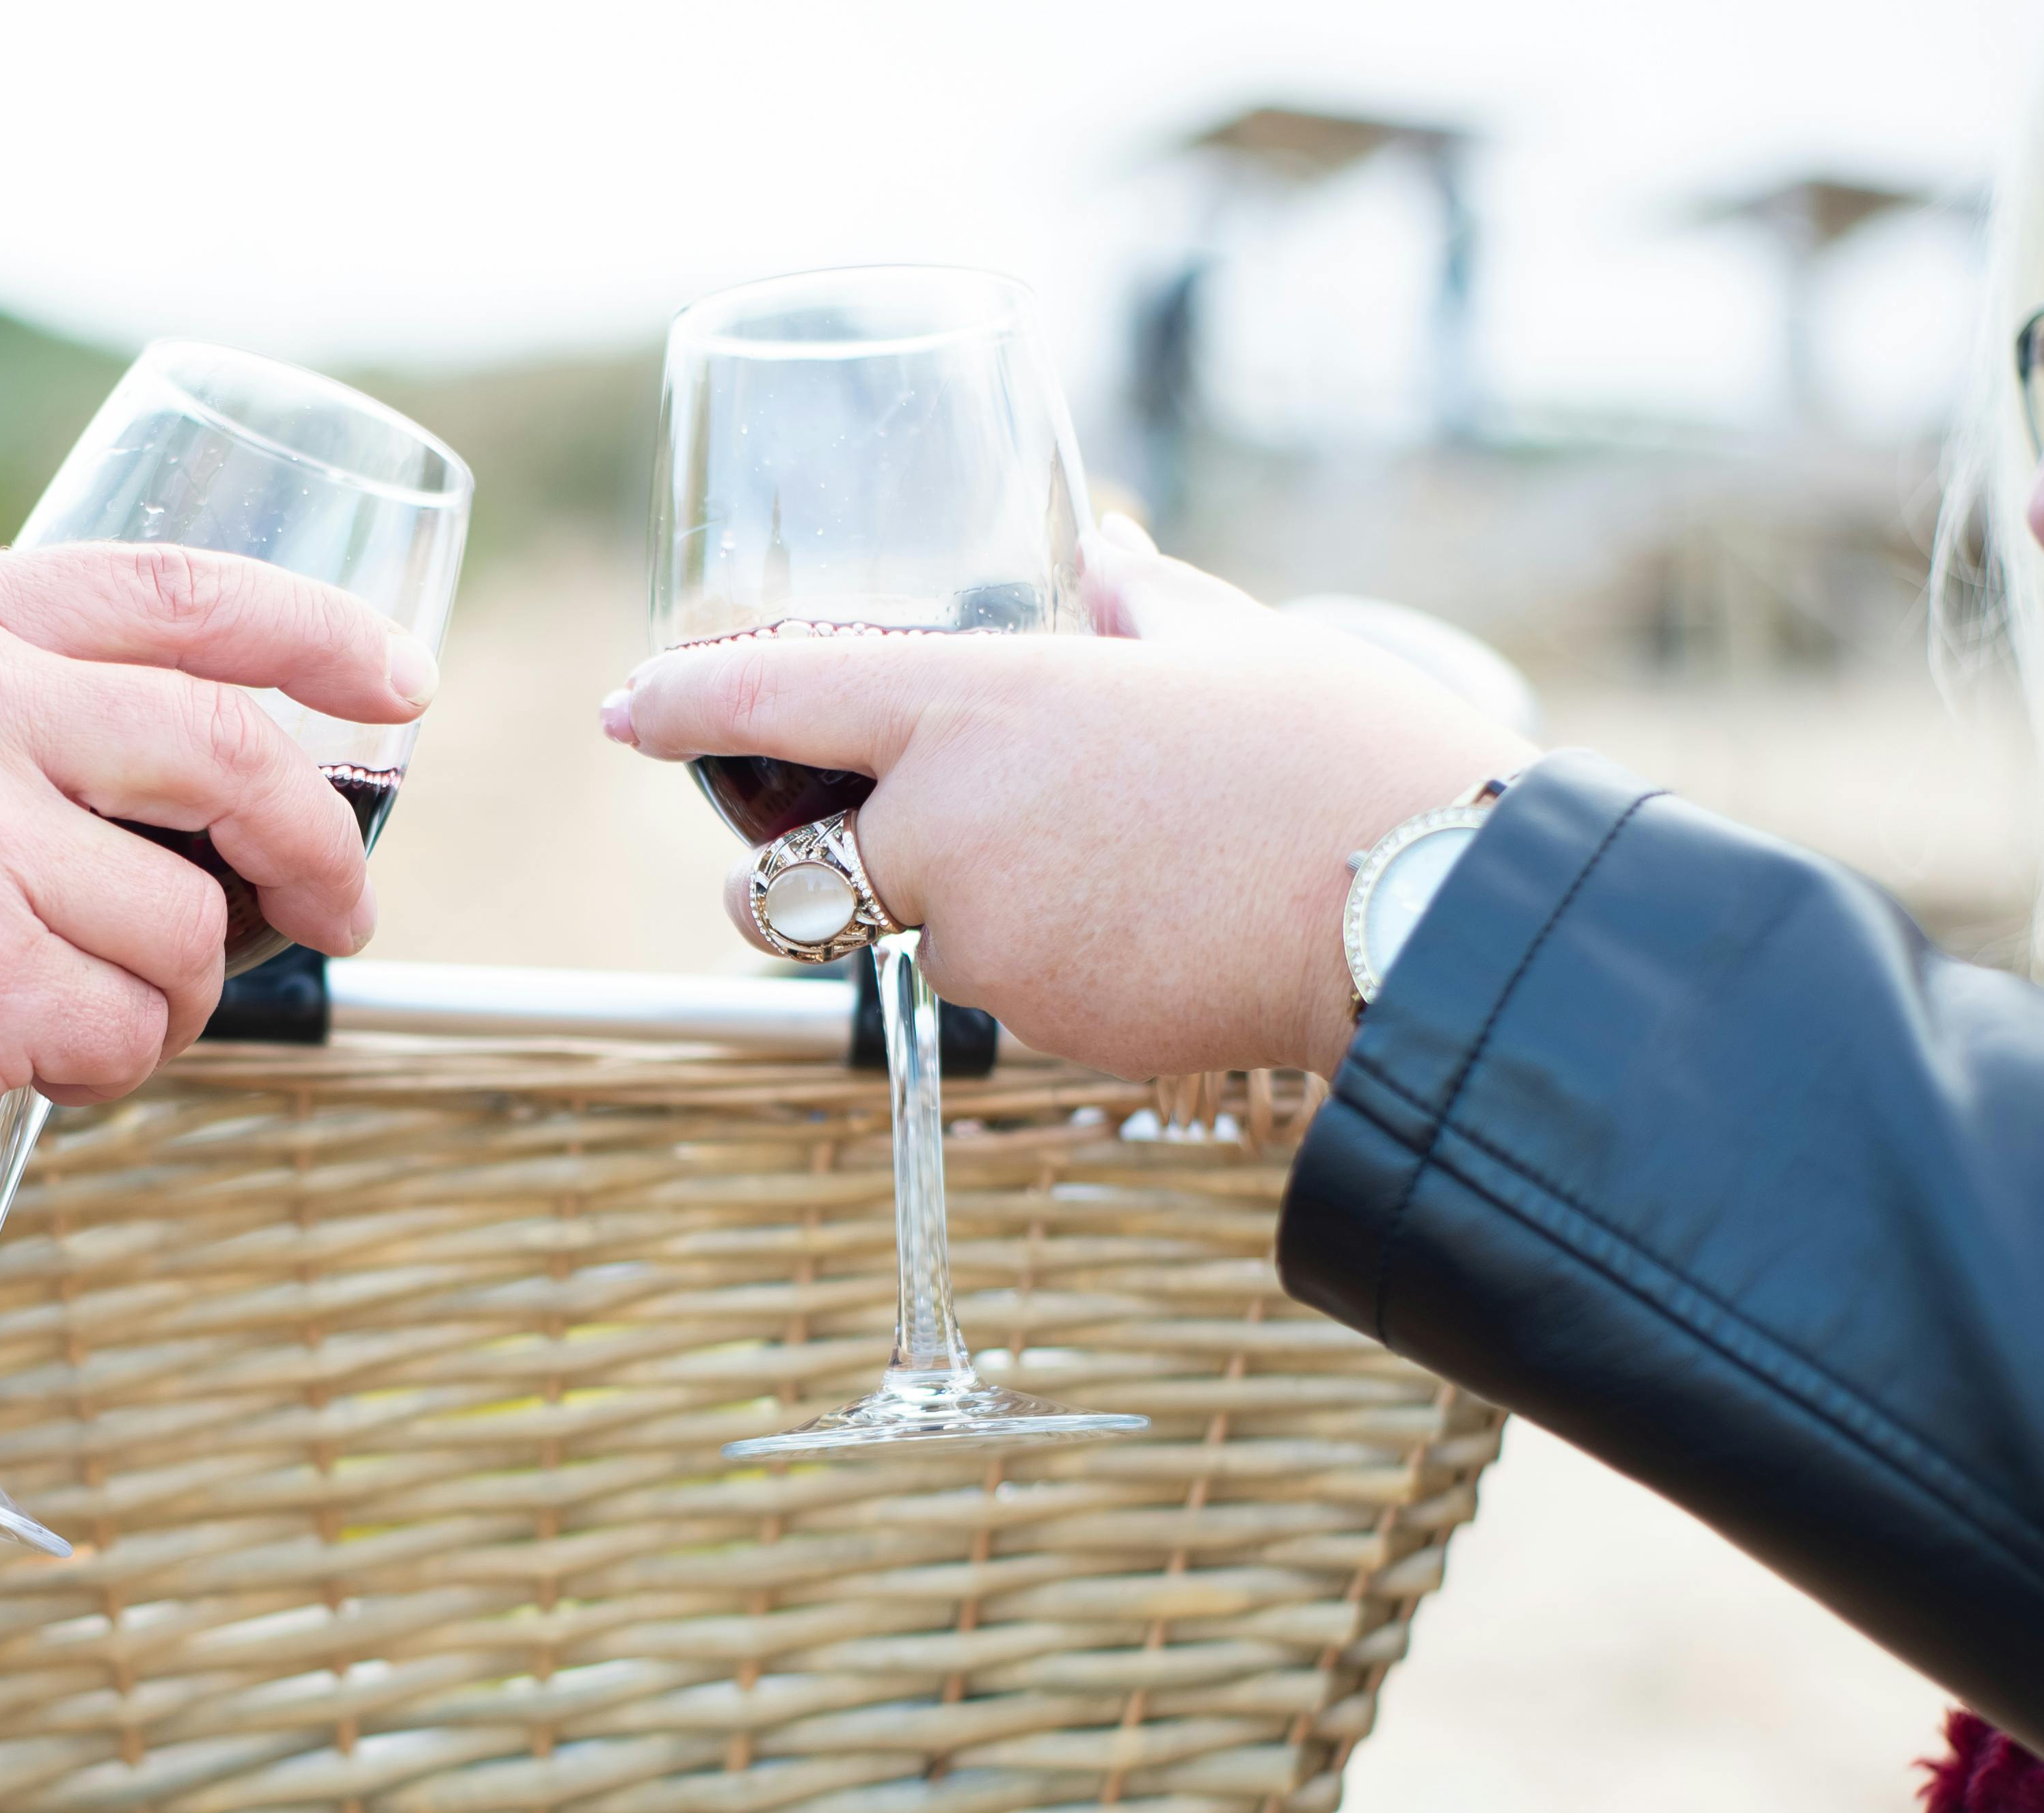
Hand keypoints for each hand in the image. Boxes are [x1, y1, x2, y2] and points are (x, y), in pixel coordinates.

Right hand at [0, 542, 433, 1206]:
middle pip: (232, 758)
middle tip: (342, 907)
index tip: (397, 686)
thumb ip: (0, 696)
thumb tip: (196, 762)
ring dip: (171, 996)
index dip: (317, 636)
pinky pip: (125, 1034)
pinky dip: (109, 1065)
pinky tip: (30, 1060)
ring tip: (82, 1011)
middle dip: (317, 849)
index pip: (180, 591)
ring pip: (186, 927)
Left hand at [600, 520, 1530, 1079]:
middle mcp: (954, 822)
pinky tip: (1143, 922)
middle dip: (805, 875)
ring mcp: (988, 933)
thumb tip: (1111, 561)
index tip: (626, 710)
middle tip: (864, 849)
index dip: (684, 703)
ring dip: (960, 911)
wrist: (1417, 909)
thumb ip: (1142, 605)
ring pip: (912, 933)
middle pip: (794, 875)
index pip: (779, 693)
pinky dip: (1042, 958)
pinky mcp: (1037, 1020)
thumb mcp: (1230, 643)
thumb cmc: (1337, 758)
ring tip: (1098, 871)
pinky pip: (999, 984)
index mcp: (981, 702)